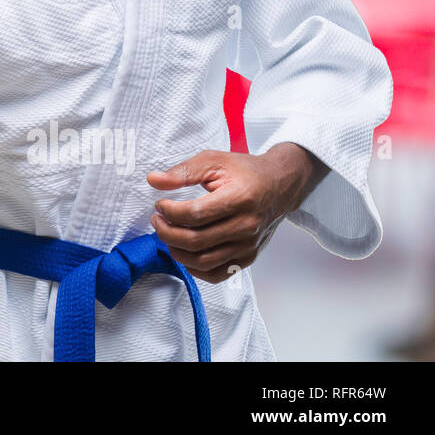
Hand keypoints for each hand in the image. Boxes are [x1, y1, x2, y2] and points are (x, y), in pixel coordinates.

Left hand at [145, 144, 327, 283]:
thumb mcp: (215, 161)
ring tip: (167, 235)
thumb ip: (183, 171)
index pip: (195, 215)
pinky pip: (217, 273)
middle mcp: (246, 226)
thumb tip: (154, 180)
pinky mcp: (248, 257)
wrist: (280, 185)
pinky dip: (195, 268)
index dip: (170, 212)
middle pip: (196, 241)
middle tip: (157, 220)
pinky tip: (184, 253)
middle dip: (167, 232)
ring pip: (203, 261)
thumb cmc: (248, 172)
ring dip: (177, 251)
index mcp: (239, 199)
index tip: (160, 205)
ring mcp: (248, 245)